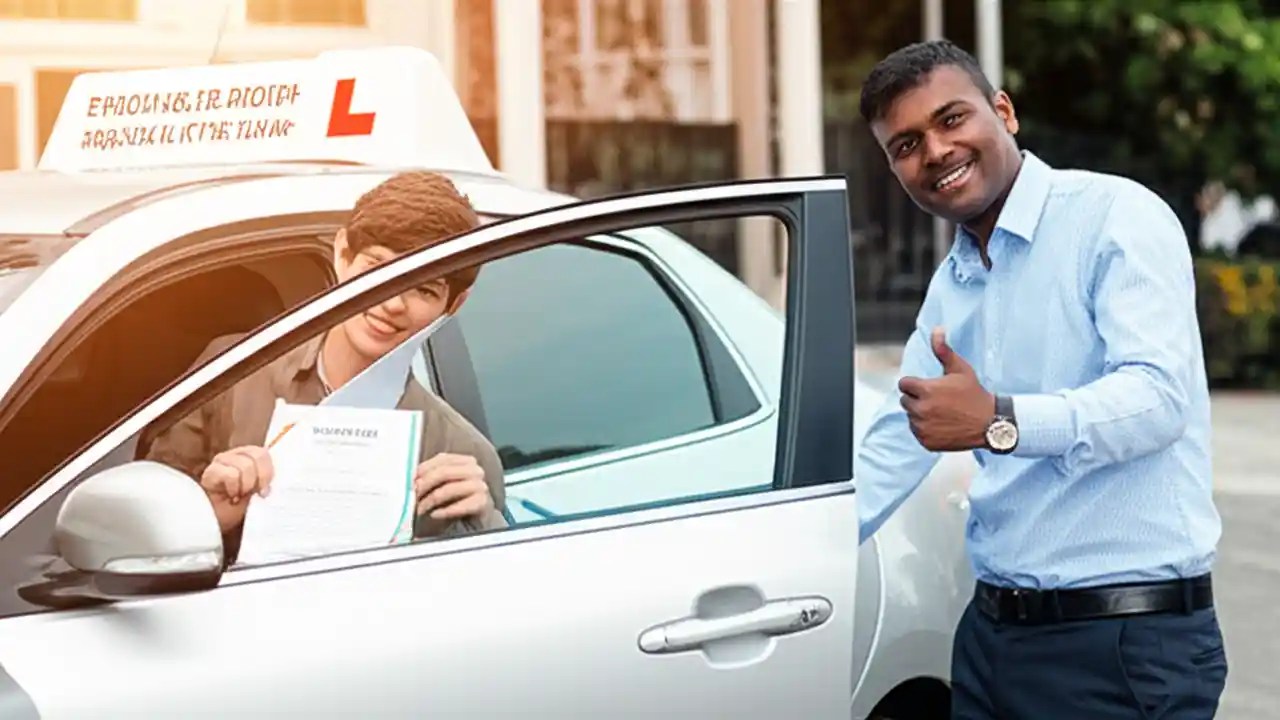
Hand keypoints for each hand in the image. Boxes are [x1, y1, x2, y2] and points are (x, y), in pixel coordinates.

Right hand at [200, 446, 274, 502]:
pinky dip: (234, 489)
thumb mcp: (259, 492)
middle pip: (257, 456)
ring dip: (246, 486)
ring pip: (245, 466)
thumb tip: (273, 481)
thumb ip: (267, 481)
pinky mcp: (211, 471)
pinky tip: (231, 496)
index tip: (265, 490)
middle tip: (252, 493)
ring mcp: (222, 460)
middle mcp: (236, 454)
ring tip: (240, 495)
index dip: (267, 472)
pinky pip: (230, 475)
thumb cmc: (242, 506)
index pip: (264, 453)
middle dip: (259, 479)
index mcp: (251, 456)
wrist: (220, 521)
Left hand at [413, 453, 492, 521]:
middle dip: (424, 485)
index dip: (423, 470)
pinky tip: (435, 514)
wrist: (479, 517)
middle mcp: (475, 470)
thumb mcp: (445, 484)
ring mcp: (480, 486)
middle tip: (413, 496)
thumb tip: (412, 479)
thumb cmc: (458, 499)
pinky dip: (444, 511)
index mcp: (466, 461)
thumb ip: (431, 476)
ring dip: (430, 500)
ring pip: (449, 489)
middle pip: (444, 472)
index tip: (410, 481)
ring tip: (420, 509)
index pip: (441, 459)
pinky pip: (459, 506)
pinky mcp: (482, 503)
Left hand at [897, 327, 994, 451]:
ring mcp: (922, 427)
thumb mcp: (960, 370)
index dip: (916, 385)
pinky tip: (943, 425)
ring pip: (911, 417)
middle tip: (938, 401)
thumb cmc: (975, 394)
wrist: (990, 424)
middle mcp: (920, 409)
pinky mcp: (926, 442)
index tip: (930, 388)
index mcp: (925, 390)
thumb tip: (937, 330)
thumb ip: (943, 351)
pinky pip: (917, 432)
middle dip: (917, 399)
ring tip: (942, 413)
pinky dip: (926, 429)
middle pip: (905, 401)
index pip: (904, 384)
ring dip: (921, 414)